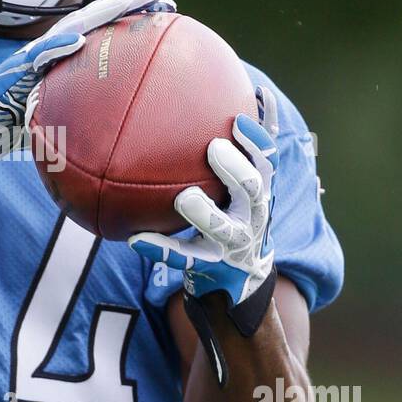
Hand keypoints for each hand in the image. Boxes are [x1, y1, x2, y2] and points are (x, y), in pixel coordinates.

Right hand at [0, 0, 174, 179]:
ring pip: (71, 27)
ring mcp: (32, 56)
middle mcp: (50, 52)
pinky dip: (57, 46)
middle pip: (94, 21)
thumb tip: (114, 135)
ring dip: (99, 14)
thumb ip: (77, 118)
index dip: (130, 20)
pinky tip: (79, 39)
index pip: (102, 35)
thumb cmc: (7, 128)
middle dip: (127, 5)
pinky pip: (39, 56)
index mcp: (62, 61)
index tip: (163, 10)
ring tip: (131, 2)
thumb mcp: (53, 123)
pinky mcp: (14, 69)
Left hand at [128, 85, 279, 384]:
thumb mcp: (234, 198)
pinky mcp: (213, 272)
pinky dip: (160, 250)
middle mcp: (252, 220)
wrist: (239, 294)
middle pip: (254, 189)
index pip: (267, 159)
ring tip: (184, 199)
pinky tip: (134, 242)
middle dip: (237, 168)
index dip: (261, 133)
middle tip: (214, 148)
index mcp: (257, 196)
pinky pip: (184, 260)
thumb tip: (199, 114)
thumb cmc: (228, 229)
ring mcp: (234, 248)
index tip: (247, 107)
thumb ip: (223, 164)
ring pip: (224, 229)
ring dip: (205, 213)